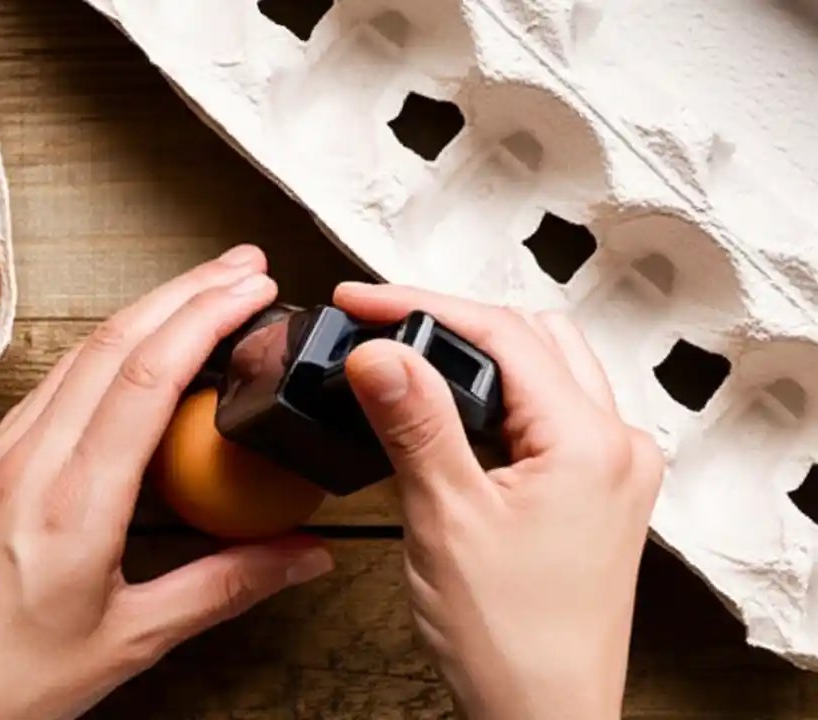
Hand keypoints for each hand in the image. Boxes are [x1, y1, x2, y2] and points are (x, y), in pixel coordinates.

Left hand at [0, 246, 333, 719]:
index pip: (147, 376)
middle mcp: (28, 463)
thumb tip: (301, 558)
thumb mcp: (127, 643)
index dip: (205, 317)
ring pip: (76, 355)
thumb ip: (223, 589)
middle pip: (113, 342)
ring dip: (145, 312)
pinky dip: (102, 353)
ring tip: (200, 295)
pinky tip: (128, 357)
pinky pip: (49, 387)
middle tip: (244, 266)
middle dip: (186, 290)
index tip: (252, 288)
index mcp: (73, 506)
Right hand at [336, 282, 663, 719]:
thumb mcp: (445, 518)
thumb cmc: (512, 641)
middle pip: (532, 337)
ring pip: (544, 370)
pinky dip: (496, 399)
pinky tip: (453, 413)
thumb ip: (413, 423)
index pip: (502, 333)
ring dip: (477, 358)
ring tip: (409, 364)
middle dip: (452, 322)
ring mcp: (612, 470)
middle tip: (383, 323)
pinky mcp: (597, 492)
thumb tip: (381, 352)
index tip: (363, 300)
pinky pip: (548, 414)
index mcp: (591, 443)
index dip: (420, 305)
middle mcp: (617, 447)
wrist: (542, 715)